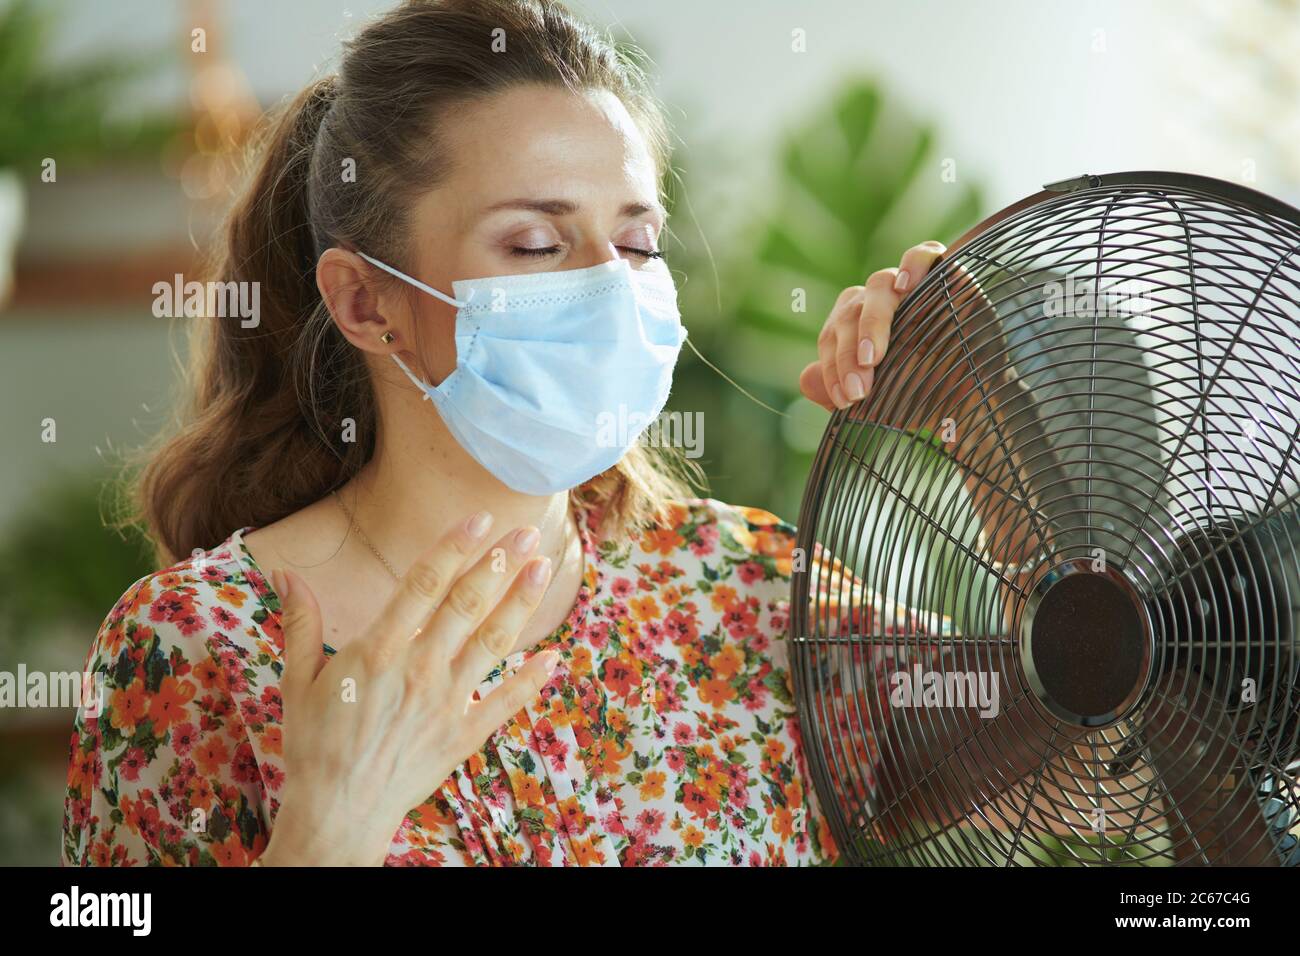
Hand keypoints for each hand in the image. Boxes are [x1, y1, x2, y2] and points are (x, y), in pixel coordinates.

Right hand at [258, 514, 556, 865]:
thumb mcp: (299, 681)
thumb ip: (300, 623)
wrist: (336, 813)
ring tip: (544, 567)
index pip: (424, 583)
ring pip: (493, 642)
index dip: (455, 546)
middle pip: (467, 604)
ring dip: (521, 602)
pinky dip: (532, 678)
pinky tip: (553, 655)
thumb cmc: (313, 745)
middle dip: (500, 563)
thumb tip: (285, 573)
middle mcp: (419, 669)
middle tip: (527, 530)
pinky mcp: (464, 734)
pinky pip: (506, 701)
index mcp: (379, 649)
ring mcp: (446, 702)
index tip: (480, 518)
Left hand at [799, 240, 946, 410]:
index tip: (846, 401)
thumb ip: (835, 391)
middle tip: (859, 392)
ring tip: (873, 356)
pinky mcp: (944, 274)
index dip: (834, 368)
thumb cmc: (920, 397)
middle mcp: (876, 301)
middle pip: (850, 314)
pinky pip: (924, 254)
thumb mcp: (876, 403)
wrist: (974, 401)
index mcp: (852, 324)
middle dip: (849, 357)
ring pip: (879, 285)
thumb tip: (806, 379)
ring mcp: (909, 285)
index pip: (831, 337)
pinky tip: (905, 286)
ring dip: (873, 322)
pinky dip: (913, 263)